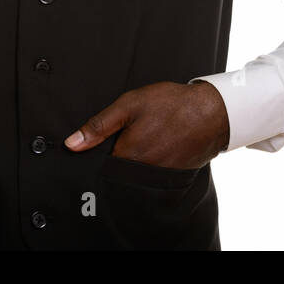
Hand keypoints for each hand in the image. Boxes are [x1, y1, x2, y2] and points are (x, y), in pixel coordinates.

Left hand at [64, 81, 229, 169]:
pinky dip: (153, 164)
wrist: (212, 112)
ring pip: (135, 175)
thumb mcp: (130, 105)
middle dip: (119, 158)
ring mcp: (158, 178)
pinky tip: (160, 145)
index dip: (100, 154)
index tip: (107, 141)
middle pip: (118, 173)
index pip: (101, 166)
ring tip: (149, 139)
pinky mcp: (172, 178)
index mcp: (127, 156)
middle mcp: (141, 173)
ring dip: (136, 161)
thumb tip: (71, 144)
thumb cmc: (171, 104)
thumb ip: (99, 125)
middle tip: (134, 135)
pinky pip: (153, 176)